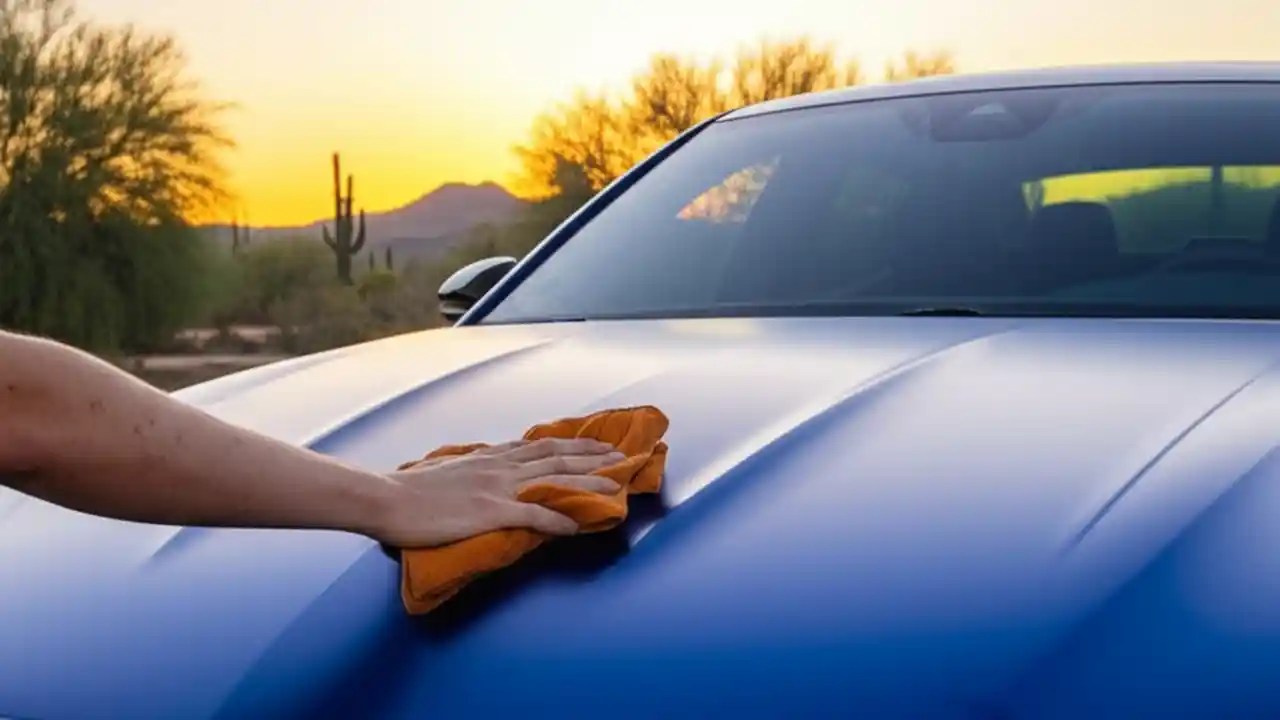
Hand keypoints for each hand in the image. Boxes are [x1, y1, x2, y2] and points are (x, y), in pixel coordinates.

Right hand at [370, 437, 625, 547]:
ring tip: (615, 488)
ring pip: (554, 479)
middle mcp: (499, 466)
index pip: (538, 445)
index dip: (570, 444)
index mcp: (489, 457)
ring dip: (588, 483)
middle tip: (621, 457)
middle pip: (556, 456)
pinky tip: (576, 527)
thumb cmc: (409, 490)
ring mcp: (496, 487)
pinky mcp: (490, 511)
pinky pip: (533, 515)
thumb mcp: (447, 471)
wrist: (386, 499)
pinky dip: (558, 520)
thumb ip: (471, 470)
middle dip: (592, 456)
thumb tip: (483, 472)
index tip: (594, 444)